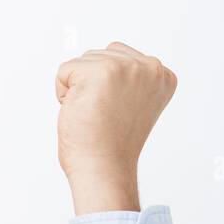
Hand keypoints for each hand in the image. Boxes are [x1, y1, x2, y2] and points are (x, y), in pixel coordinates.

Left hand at [55, 41, 176, 213]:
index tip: (115, 112)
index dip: (105, 87)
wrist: (104, 168)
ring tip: (92, 114)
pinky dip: (62, 93)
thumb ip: (128, 80)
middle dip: (90, 85)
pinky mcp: (100, 72)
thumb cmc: (110, 146)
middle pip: (99, 55)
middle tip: (101, 115)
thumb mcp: (132, 104)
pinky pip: (64, 71)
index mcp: (161, 75)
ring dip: (77, 89)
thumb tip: (108, 63)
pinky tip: (80, 112)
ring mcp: (126, 68)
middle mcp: (149, 67)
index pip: (119, 58)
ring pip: (82, 62)